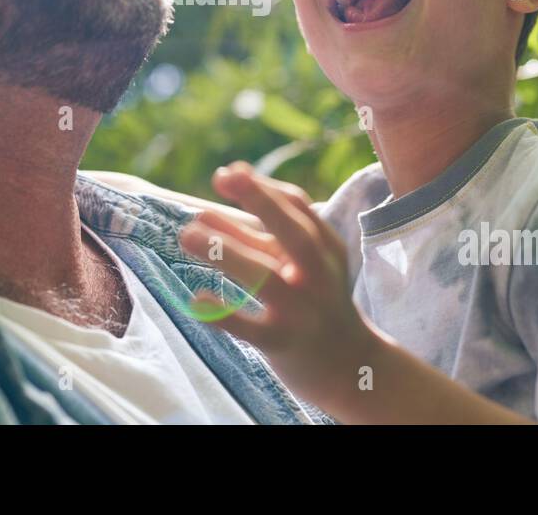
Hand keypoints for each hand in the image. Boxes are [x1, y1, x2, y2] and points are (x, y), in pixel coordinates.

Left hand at [178, 162, 381, 416]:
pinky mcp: (285, 343)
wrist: (349, 367)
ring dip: (227, 252)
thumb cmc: (314, 303)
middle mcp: (321, 276)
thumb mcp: (297, 266)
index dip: (263, 187)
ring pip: (267, 279)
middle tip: (224, 177)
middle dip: (261, 202)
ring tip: (188, 233)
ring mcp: (305, 311)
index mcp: (327, 248)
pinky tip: (196, 298)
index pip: (298, 207)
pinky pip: (253, 329)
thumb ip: (256, 239)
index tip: (229, 172)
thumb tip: (201, 212)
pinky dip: (224, 313)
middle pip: (294, 234)